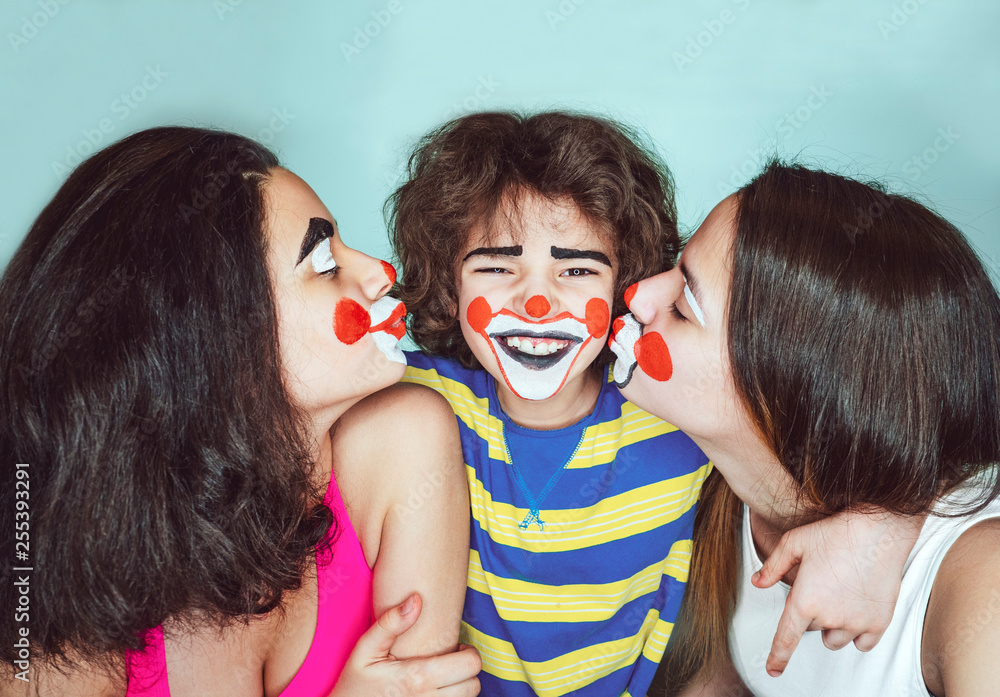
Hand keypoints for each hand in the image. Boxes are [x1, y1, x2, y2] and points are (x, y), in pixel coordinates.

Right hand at [331, 594, 480, 696]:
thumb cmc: (355, 683)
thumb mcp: (365, 650)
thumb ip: (390, 624)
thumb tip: (416, 600)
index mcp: (417, 678)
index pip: (470, 664)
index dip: (468, 653)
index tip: (454, 649)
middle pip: (474, 685)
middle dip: (467, 672)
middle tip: (450, 664)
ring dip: (461, 689)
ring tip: (444, 679)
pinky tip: (437, 692)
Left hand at [752, 510, 923, 676]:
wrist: (878, 530)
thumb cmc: (835, 533)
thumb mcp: (793, 542)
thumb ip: (773, 566)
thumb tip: (758, 582)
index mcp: (804, 600)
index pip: (786, 639)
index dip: (778, 657)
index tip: (773, 669)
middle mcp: (829, 617)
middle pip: (811, 629)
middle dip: (811, 614)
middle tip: (821, 587)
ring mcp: (856, 622)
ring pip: (835, 640)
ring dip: (832, 627)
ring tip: (839, 597)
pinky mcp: (879, 623)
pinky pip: (863, 644)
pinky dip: (858, 634)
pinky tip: (857, 612)